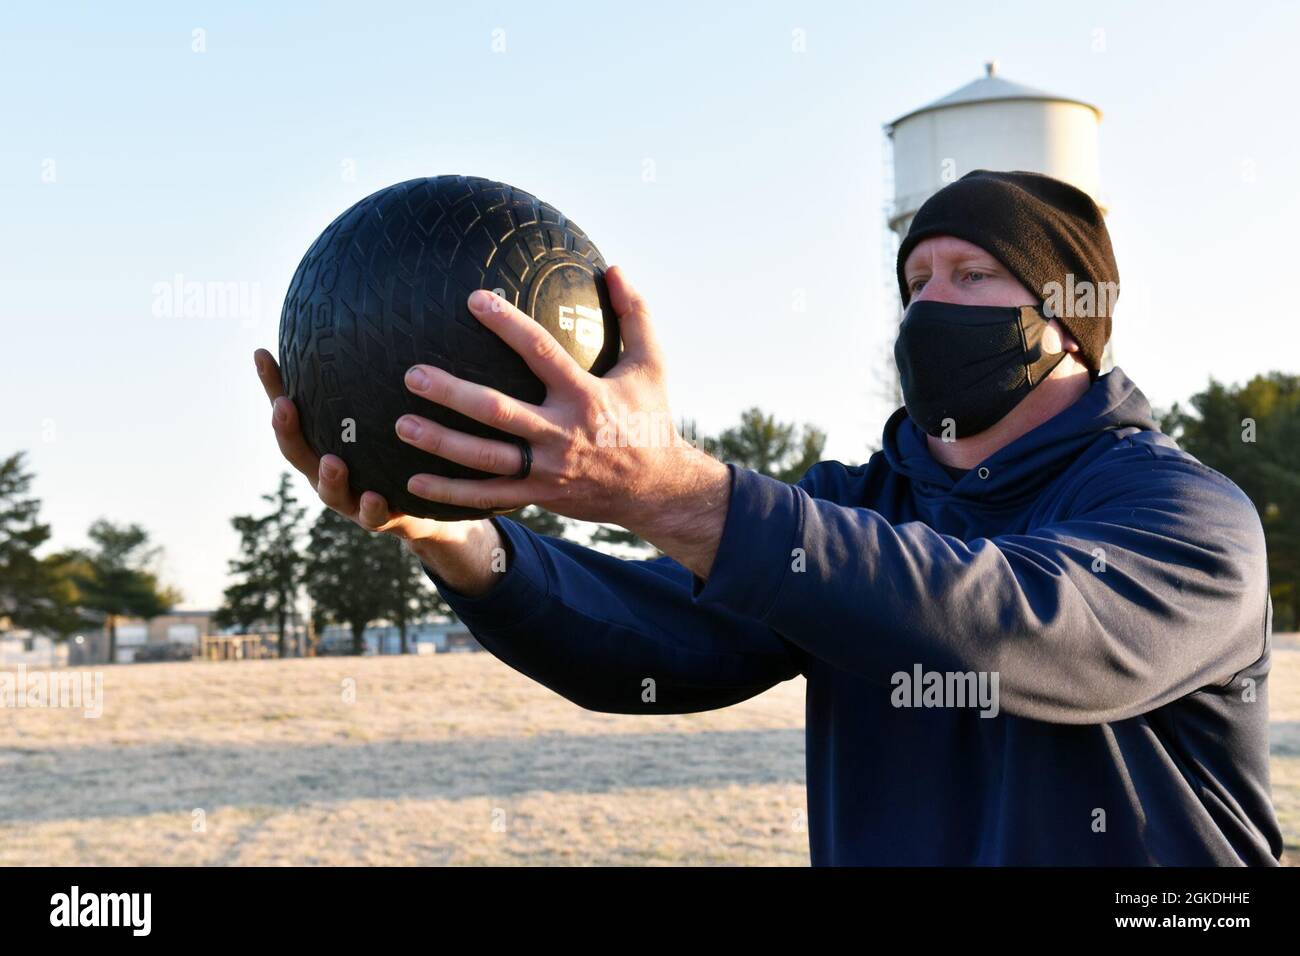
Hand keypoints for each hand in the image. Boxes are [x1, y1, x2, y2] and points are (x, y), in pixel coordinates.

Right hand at [252, 348, 473, 546]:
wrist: (428, 508)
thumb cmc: (402, 453)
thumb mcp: (391, 415)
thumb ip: (382, 379)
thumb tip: (382, 316)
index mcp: (323, 442)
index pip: (291, 409)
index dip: (273, 385)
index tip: (262, 353)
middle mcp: (329, 470)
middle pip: (297, 451)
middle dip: (287, 429)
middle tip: (283, 406)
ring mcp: (351, 497)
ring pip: (330, 491)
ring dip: (328, 477)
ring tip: (333, 461)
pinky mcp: (380, 518)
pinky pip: (374, 516)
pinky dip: (372, 507)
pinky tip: (375, 496)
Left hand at [396, 265, 726, 539]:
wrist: (657, 487)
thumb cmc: (650, 418)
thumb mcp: (652, 365)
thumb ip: (634, 315)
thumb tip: (613, 267)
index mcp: (585, 396)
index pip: (540, 353)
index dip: (507, 325)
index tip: (473, 299)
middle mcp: (562, 434)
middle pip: (498, 412)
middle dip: (452, 394)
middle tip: (411, 374)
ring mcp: (548, 469)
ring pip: (485, 457)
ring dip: (441, 442)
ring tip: (400, 425)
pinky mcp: (539, 495)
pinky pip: (489, 495)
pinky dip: (451, 491)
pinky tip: (413, 482)